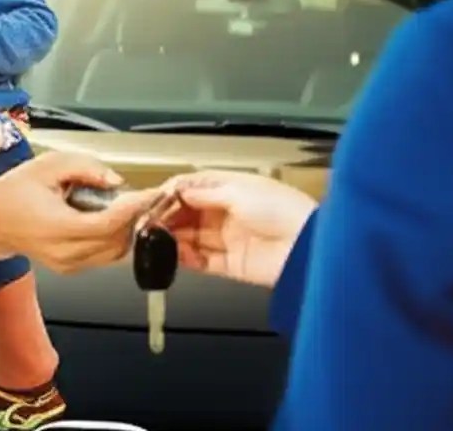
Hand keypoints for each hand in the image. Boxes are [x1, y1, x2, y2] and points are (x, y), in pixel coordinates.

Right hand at [0, 151, 166, 273]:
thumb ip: (85, 167)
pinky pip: (105, 256)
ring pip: (116, 252)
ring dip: (127, 229)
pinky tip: (109, 218)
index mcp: (56, 227)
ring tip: (125, 205)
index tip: (152, 193)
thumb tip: (115, 180)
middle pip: (118, 240)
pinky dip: (115, 238)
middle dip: (136, 217)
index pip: (108, 224)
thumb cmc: (14, 192)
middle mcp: (64, 252)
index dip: (135, 208)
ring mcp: (68, 264)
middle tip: (143, 195)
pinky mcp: (71, 268)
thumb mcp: (48, 165)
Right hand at [158, 171, 316, 287]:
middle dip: (166, 216)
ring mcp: (228, 239)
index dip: (172, 192)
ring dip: (171, 237)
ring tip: (151, 238)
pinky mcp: (230, 264)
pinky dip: (184, 258)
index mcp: (233, 189)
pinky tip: (169, 254)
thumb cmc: (280, 210)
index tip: (152, 198)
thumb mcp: (240, 191)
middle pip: (189, 213)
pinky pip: (200, 260)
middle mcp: (228, 212)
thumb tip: (178, 192)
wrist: (307, 248)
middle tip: (145, 221)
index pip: (194, 188)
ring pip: (190, 237)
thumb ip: (206, 193)